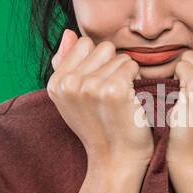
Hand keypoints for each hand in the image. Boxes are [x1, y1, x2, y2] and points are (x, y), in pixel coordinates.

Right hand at [47, 28, 152, 171]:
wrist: (116, 159)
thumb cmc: (99, 126)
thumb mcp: (72, 97)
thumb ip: (66, 64)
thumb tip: (68, 33)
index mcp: (56, 83)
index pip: (83, 43)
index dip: (97, 61)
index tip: (98, 86)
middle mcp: (69, 84)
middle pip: (103, 47)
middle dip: (112, 65)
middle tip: (111, 93)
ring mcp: (90, 86)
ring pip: (119, 56)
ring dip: (126, 74)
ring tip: (120, 98)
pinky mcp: (113, 90)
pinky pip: (131, 65)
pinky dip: (136, 79)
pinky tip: (130, 99)